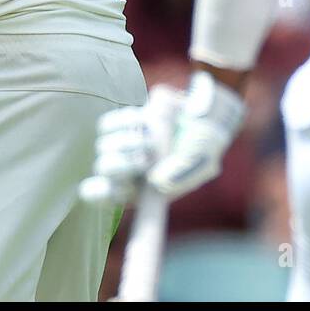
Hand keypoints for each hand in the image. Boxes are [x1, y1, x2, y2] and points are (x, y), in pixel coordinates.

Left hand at [82, 72, 245, 205]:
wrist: (206, 113)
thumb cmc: (205, 146)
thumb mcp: (202, 164)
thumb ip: (181, 175)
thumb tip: (155, 180)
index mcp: (141, 191)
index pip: (102, 197)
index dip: (107, 191)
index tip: (127, 186)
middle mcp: (126, 171)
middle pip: (102, 170)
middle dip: (122, 165)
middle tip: (146, 159)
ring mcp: (122, 147)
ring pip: (103, 148)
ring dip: (127, 143)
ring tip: (151, 139)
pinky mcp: (121, 124)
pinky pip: (107, 125)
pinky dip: (123, 122)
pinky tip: (142, 120)